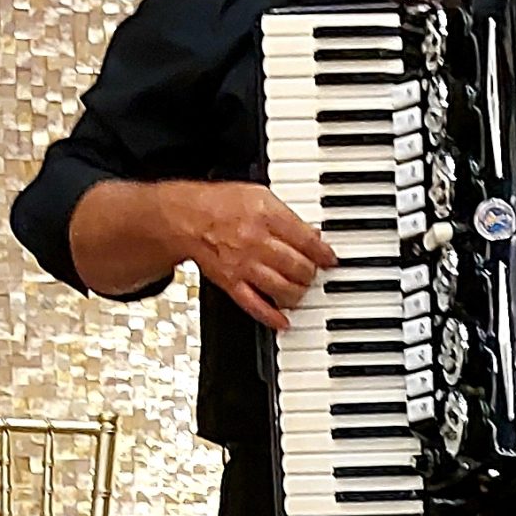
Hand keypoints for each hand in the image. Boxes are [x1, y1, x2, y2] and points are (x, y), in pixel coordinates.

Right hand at [172, 181, 337, 331]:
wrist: (185, 217)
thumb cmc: (220, 204)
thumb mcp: (260, 195)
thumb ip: (288, 216)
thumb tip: (313, 235)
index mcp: (266, 216)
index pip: (308, 241)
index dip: (324, 254)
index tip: (330, 260)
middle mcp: (256, 241)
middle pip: (299, 267)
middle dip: (312, 273)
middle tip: (313, 273)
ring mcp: (243, 265)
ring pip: (284, 289)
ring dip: (298, 293)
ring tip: (300, 289)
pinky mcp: (231, 283)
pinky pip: (255, 305)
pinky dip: (272, 317)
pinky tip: (284, 320)